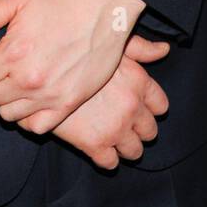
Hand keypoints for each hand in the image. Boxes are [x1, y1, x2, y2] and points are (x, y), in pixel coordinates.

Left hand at [0, 0, 146, 132]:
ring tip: (16, 83)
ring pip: (8, 115)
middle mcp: (29, 79)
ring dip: (6, 101)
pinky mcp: (69, 104)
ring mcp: (50, 95)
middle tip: (0, 70)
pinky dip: (28, 117)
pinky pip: (36, 127)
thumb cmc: (60, 0)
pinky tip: (31, 100)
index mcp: (13, 53)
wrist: (104, 8)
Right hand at [51, 35, 170, 168]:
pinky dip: (106, 159)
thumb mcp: (110, 43)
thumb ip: (141, 48)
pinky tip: (97, 147)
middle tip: (123, 123)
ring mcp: (116, 128)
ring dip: (125, 146)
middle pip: (151, 132)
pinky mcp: (95, 145)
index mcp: (139, 81)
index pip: (161, 106)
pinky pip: (111, 163)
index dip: (150, 108)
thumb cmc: (76, 53)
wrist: (41, 73)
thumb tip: (164, 50)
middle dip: (139, 130)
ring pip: (135, 152)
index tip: (139, 108)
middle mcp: (132, 106)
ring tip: (111, 137)